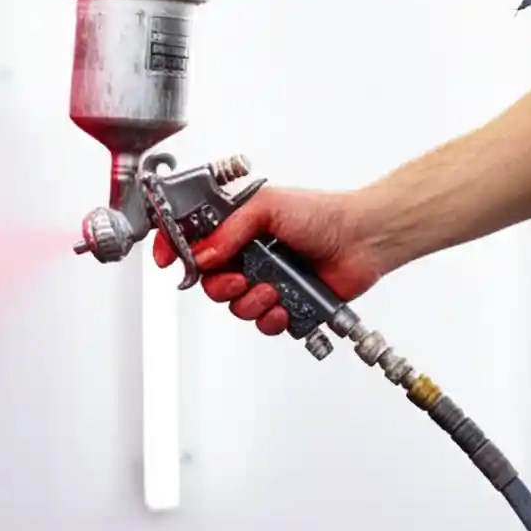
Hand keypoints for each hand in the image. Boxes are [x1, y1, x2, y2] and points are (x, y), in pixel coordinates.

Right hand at [154, 187, 387, 335]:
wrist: (362, 240)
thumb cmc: (322, 214)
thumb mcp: (266, 207)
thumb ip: (228, 230)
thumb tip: (201, 254)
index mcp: (235, 226)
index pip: (190, 237)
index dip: (173, 249)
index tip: (168, 260)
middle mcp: (245, 254)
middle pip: (206, 280)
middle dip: (219, 284)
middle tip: (240, 277)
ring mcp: (262, 279)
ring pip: (231, 305)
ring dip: (249, 301)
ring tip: (271, 289)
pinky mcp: (282, 303)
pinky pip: (260, 322)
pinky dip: (270, 317)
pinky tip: (283, 304)